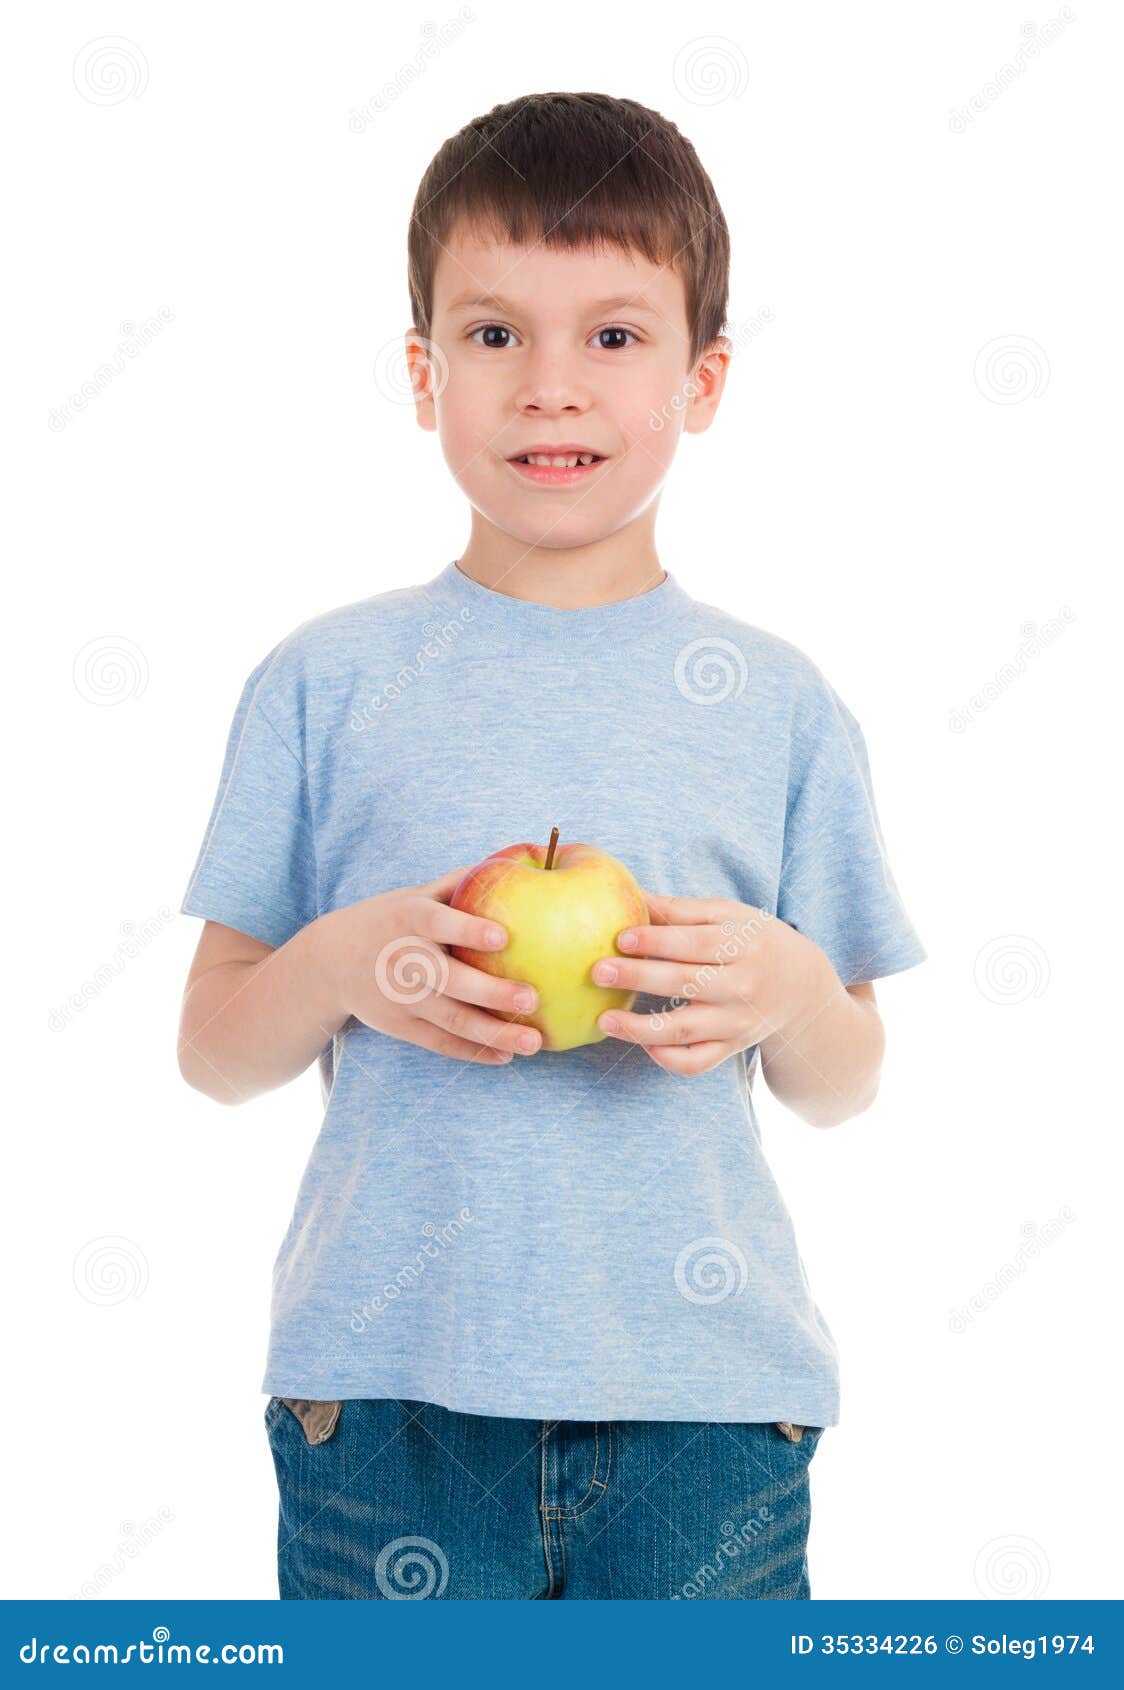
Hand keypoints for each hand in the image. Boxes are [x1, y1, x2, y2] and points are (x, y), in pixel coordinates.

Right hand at [321, 866, 541, 1064]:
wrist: (331, 962)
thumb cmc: (390, 920)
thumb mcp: (413, 895)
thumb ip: (456, 884)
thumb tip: (510, 864)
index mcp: (408, 919)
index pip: (437, 922)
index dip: (467, 929)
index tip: (502, 937)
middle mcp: (403, 960)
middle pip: (450, 980)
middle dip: (492, 992)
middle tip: (533, 998)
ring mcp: (401, 998)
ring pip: (451, 1020)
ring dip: (494, 1033)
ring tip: (534, 1043)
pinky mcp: (400, 1026)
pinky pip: (441, 1043)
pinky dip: (473, 1052)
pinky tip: (506, 1056)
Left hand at [591, 890, 834, 1074]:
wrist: (802, 988)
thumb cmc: (754, 941)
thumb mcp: (728, 915)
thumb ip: (679, 909)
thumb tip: (630, 893)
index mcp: (742, 945)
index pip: (695, 943)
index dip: (657, 941)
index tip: (621, 938)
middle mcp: (742, 987)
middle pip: (685, 983)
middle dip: (639, 977)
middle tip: (599, 971)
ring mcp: (736, 1023)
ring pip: (685, 1030)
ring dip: (641, 1029)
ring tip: (604, 1020)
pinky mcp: (731, 1049)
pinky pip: (697, 1062)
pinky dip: (669, 1059)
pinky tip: (643, 1045)